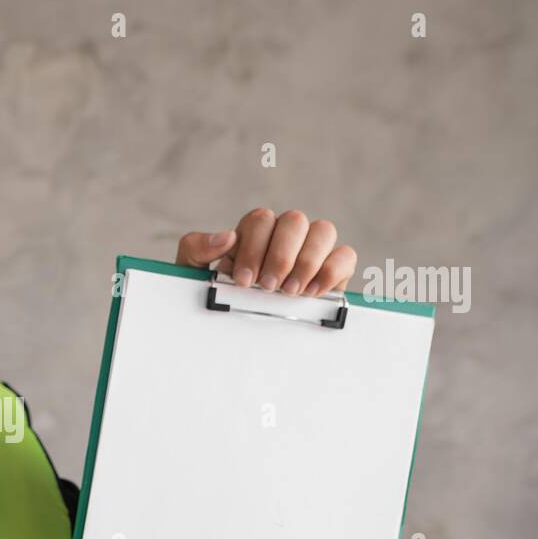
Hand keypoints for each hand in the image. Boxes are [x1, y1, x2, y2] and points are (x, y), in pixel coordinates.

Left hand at [174, 208, 356, 296]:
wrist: (230, 319)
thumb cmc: (214, 293)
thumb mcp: (192, 270)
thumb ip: (197, 248)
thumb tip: (226, 236)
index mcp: (253, 231)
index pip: (261, 219)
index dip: (254, 248)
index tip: (245, 280)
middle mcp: (285, 234)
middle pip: (295, 220)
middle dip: (281, 256)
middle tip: (268, 287)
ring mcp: (311, 249)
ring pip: (324, 230)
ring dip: (307, 261)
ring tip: (289, 292)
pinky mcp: (334, 269)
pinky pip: (346, 254)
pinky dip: (331, 271)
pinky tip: (311, 293)